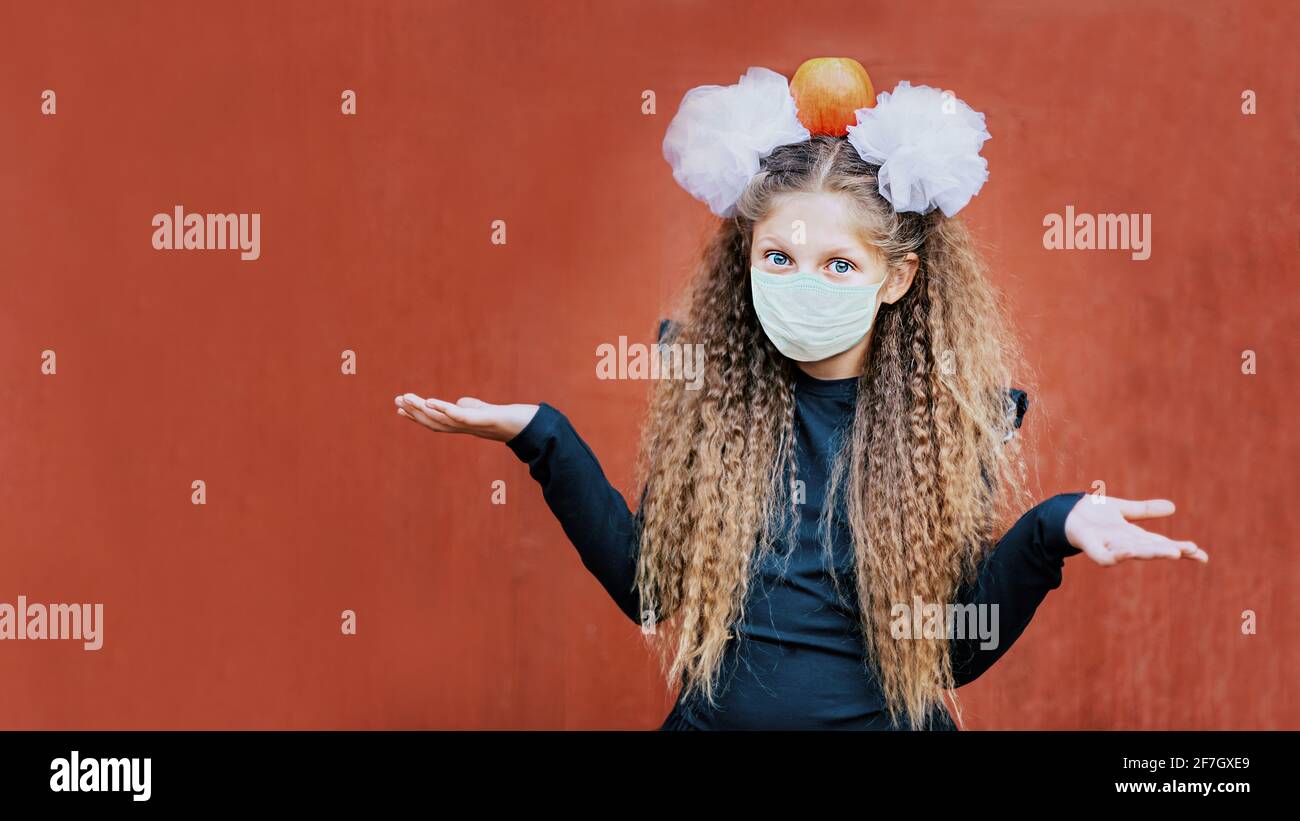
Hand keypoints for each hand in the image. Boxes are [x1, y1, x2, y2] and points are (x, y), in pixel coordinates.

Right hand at [393, 393, 537, 442]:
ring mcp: (473, 425)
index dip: (416, 416)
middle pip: (433, 422)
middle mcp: (464, 427)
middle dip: (413, 412)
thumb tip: (460, 402)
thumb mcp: (484, 411)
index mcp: (462, 425)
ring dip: (422, 409)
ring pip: (442, 420)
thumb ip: (470, 407)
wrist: (528, 427)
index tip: (399, 408)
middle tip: (396, 401)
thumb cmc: (507, 419)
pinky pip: (460, 415)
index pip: (435, 421)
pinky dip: (444, 409)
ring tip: (407, 398)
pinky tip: (431, 401)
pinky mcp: (484, 419)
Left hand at [1064, 495, 1208, 566]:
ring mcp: (1109, 546)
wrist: (1065, 514)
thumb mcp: (1124, 509)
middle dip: (1172, 550)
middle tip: (1193, 552)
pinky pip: (1106, 556)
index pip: (1163, 543)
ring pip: (1134, 552)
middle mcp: (1125, 543)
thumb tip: (1173, 507)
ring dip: (1152, 552)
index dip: (1182, 549)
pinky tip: (1130, 551)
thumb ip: (1146, 510)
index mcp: (1135, 536)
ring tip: (1173, 552)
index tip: (1203, 555)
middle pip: (1152, 548)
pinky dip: (1118, 556)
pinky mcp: (1092, 547)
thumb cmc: (1094, 515)